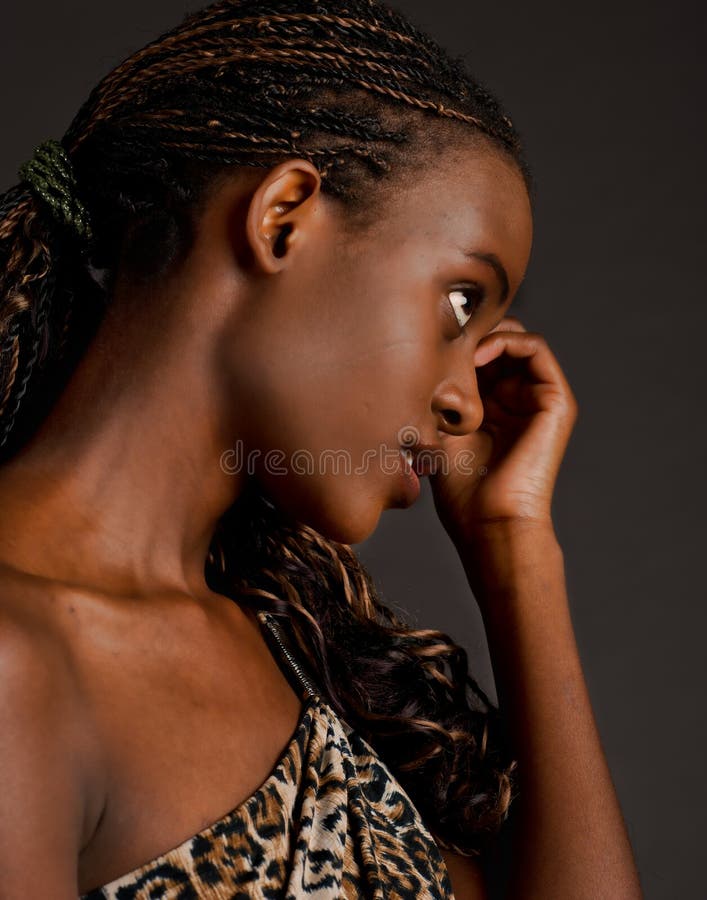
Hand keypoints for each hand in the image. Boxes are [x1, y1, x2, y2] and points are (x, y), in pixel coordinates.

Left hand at [429, 317, 577, 546]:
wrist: (489, 522)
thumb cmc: (462, 490)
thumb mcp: (440, 429)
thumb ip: (442, 390)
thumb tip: (426, 349)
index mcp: (493, 408)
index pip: (479, 355)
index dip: (456, 342)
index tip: (427, 343)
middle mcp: (518, 400)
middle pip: (500, 341)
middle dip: (471, 332)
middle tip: (444, 336)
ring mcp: (539, 399)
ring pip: (517, 339)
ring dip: (486, 334)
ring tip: (459, 348)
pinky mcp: (556, 401)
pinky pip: (536, 349)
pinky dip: (507, 341)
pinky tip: (478, 355)